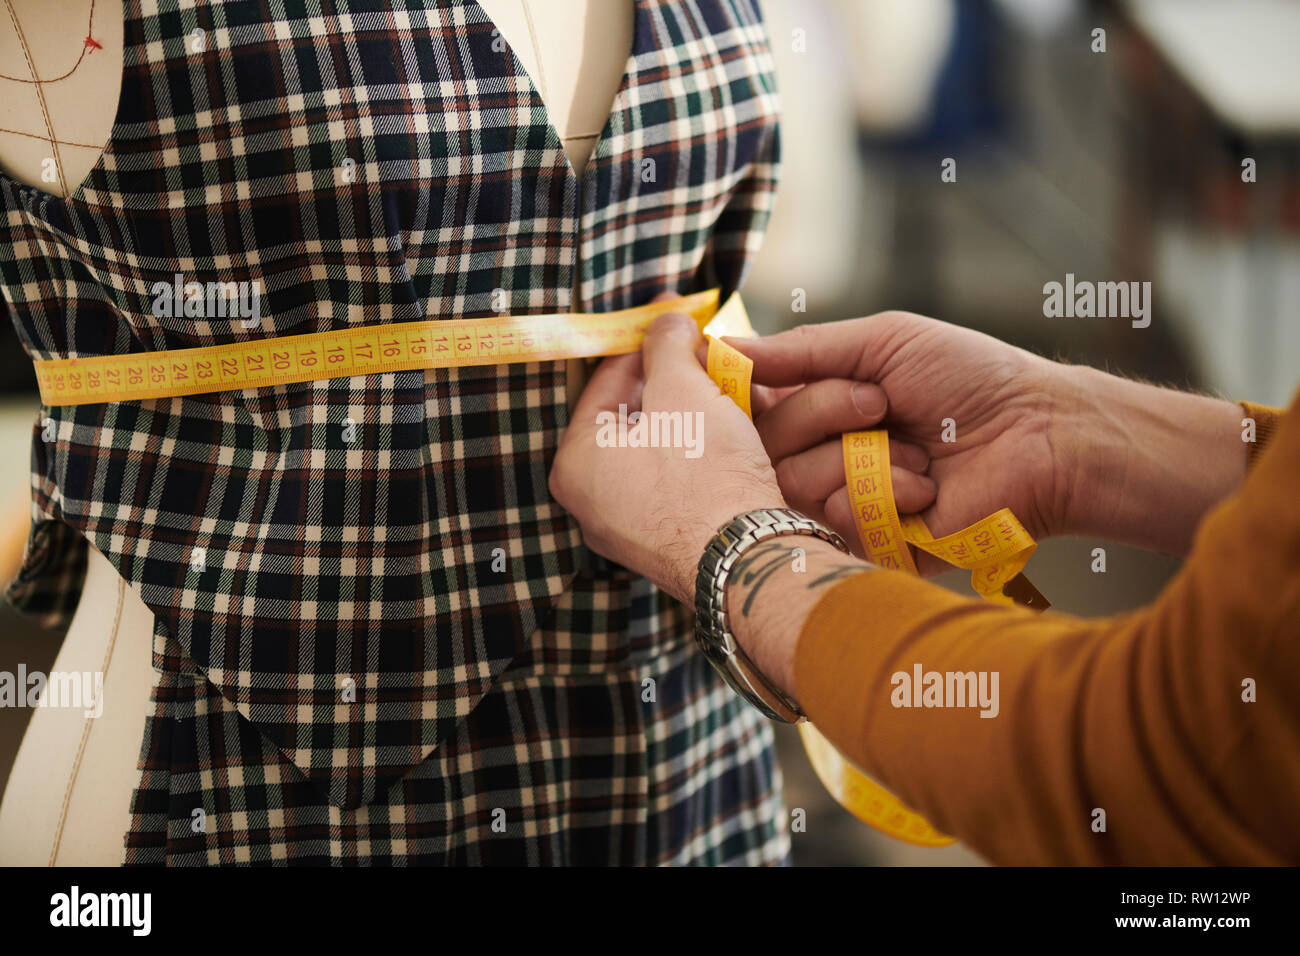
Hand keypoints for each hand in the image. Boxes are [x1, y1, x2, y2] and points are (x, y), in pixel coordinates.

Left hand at [549, 308, 785, 603]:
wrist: (747, 558)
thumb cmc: (704, 472)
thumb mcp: (683, 389)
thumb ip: (667, 345)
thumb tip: (665, 318)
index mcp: (576, 461)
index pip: (605, 380)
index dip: (647, 341)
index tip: (675, 316)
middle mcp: (591, 501)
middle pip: (632, 416)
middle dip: (675, 380)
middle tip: (708, 353)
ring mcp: (627, 529)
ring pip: (658, 449)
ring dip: (694, 413)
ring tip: (730, 388)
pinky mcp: (666, 544)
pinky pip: (675, 482)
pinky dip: (700, 452)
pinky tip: (733, 431)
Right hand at [736, 312, 1246, 563]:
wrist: (1041, 435)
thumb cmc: (971, 379)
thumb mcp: (883, 341)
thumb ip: (803, 350)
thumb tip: (724, 349)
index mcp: (822, 406)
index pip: (751, 408)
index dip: (745, 396)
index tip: (748, 382)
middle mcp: (824, 454)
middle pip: (764, 443)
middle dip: (823, 412)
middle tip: (881, 404)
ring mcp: (845, 503)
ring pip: (792, 483)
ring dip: (857, 457)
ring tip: (918, 453)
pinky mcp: (869, 547)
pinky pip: (832, 523)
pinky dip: (880, 495)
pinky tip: (926, 490)